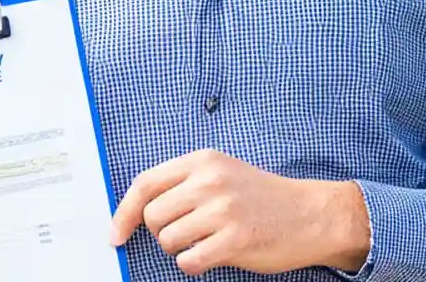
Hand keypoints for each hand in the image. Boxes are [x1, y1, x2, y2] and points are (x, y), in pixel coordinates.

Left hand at [108, 149, 370, 275]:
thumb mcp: (222, 173)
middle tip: (187, 233)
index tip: (115, 234)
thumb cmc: (261, 197)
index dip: (123, 212)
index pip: (145, 184)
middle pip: (152, 217)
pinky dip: (194, 264)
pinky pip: (188, 261)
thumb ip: (184, 183)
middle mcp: (210, 181)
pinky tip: (214, 254)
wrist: (310, 214)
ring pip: (168, 240)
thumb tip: (135, 211)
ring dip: (180, 249)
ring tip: (206, 241)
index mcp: (203, 160)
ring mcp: (223, 210)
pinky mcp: (235, 239)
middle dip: (162, 233)